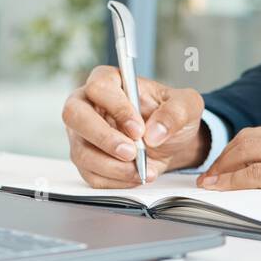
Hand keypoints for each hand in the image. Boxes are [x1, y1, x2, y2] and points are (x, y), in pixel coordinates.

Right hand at [62, 65, 208, 187]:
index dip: (117, 109)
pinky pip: (90, 174)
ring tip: (141, 170)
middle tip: (131, 153)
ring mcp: (82, 133)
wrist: (170, 142)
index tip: (139, 129)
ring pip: (81, 151)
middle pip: (74, 115)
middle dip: (103, 138)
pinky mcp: (86, 159)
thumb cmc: (171, 115)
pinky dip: (114, 180)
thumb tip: (155, 132)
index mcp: (110, 81)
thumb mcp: (186, 106)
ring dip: (112, 166)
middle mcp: (88, 104)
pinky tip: (134, 176)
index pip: (99, 87)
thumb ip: (175, 112)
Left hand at [197, 114, 260, 207]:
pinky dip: (234, 180)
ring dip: (222, 168)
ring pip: (248, 151)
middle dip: (225, 156)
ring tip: (209, 183)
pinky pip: (259, 174)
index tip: (231, 160)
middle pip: (251, 138)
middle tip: (211, 174)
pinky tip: (221, 188)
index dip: (243, 147)